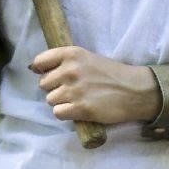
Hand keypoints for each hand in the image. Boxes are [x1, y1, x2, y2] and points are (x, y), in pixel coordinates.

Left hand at [31, 46, 160, 125]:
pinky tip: (78, 109)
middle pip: (44, 84)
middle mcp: (70, 70)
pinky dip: (66, 114)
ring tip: (78, 100)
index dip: (42, 71)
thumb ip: (64, 61)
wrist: (135, 90)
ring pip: (50, 100)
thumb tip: (34, 69)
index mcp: (72, 54)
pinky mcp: (80, 108)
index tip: (52, 76)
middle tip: (72, 90)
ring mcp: (74, 90)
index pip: (40, 62)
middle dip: (55, 88)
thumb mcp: (87, 58)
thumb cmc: (111, 74)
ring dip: (61, 102)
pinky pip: (58, 113)